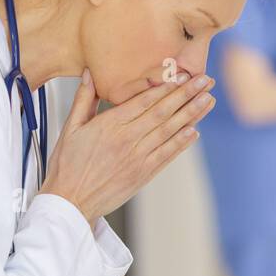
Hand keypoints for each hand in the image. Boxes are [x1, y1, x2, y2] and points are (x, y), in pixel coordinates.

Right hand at [37, 69, 215, 226]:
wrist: (70, 202)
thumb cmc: (67, 166)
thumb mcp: (70, 127)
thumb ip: (84, 99)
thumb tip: (91, 73)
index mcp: (110, 125)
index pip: (145, 100)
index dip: (167, 86)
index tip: (184, 74)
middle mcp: (127, 139)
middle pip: (163, 112)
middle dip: (187, 94)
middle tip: (205, 81)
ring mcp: (137, 158)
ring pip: (169, 132)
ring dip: (191, 115)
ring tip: (208, 100)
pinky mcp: (142, 174)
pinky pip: (166, 155)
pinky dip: (181, 143)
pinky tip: (194, 131)